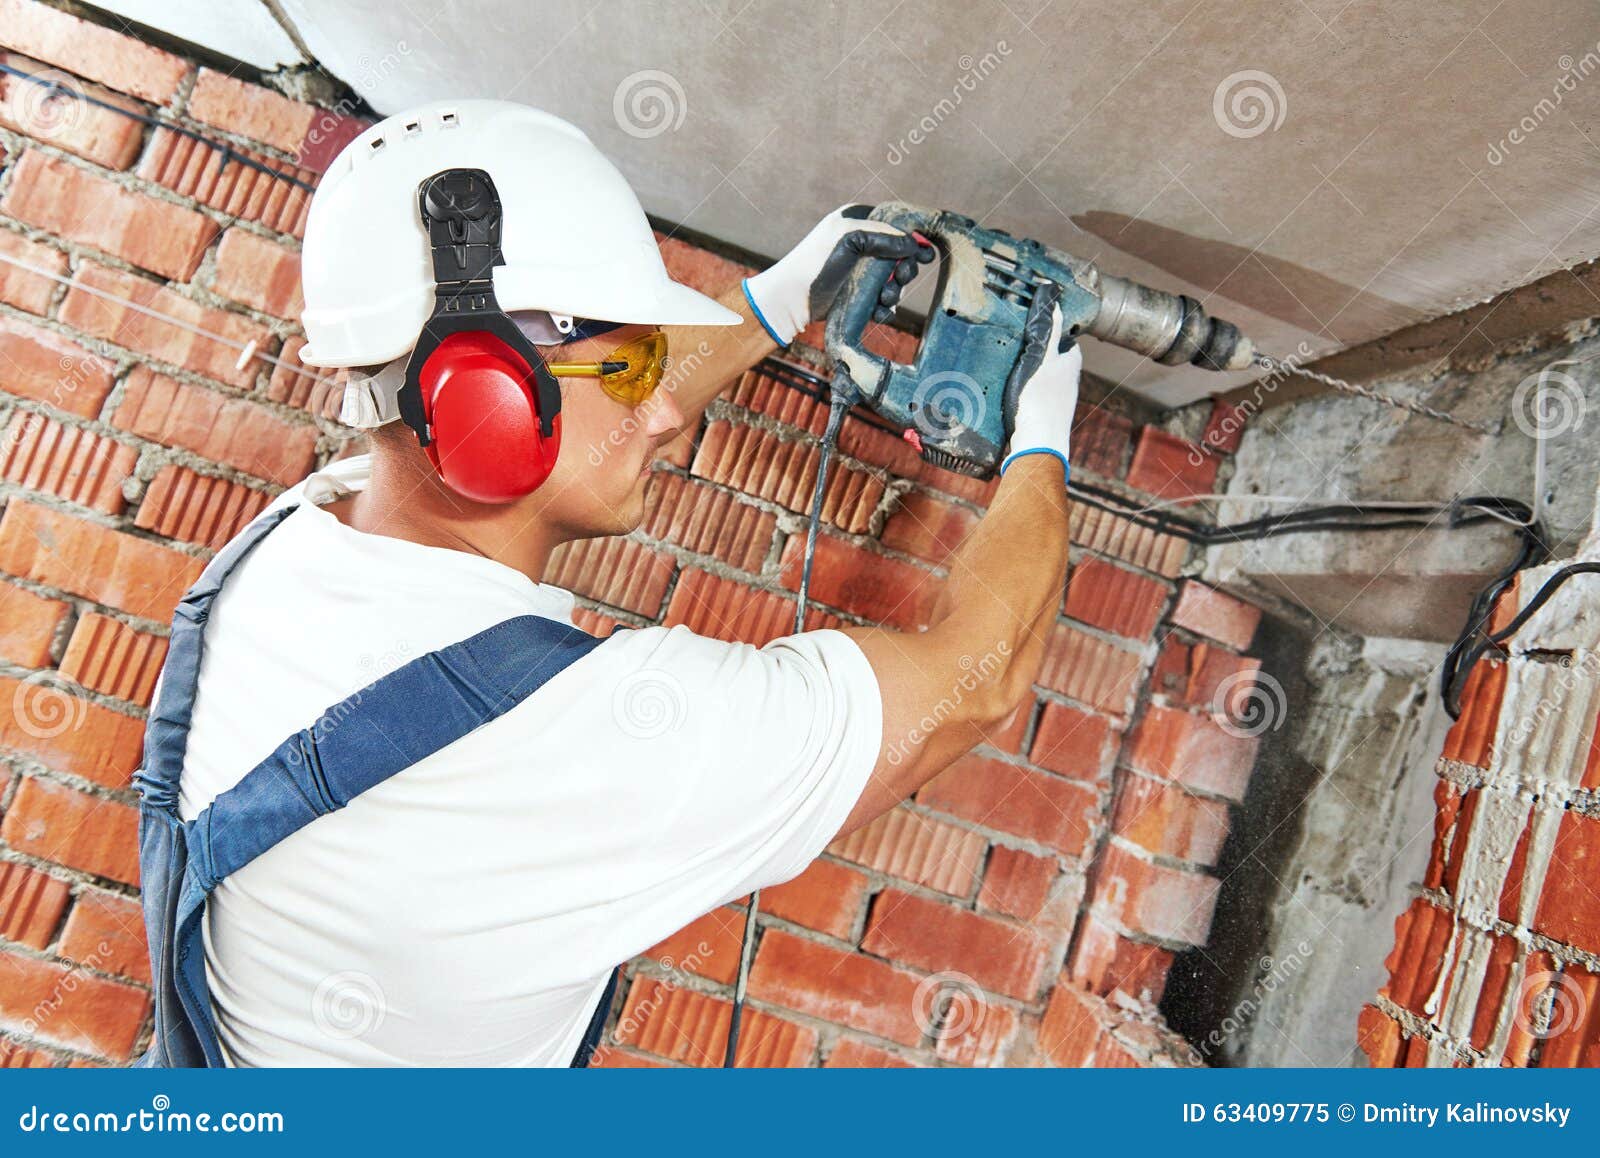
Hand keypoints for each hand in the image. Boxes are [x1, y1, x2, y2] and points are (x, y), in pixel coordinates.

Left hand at [743, 204, 933, 345]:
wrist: (791, 299)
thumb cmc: (815, 263)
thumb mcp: (849, 239)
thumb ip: (883, 236)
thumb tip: (913, 243)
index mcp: (858, 220)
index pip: (896, 224)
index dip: (914, 240)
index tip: (926, 255)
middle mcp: (862, 242)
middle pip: (900, 255)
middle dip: (904, 270)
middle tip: (898, 279)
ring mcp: (861, 268)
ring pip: (893, 278)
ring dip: (894, 291)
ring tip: (883, 299)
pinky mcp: (858, 292)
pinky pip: (882, 297)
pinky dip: (884, 306)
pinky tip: (878, 311)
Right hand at [1001, 282, 1080, 479]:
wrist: (1039, 443)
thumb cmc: (1041, 400)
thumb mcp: (1043, 360)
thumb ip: (1050, 335)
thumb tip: (1056, 306)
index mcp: (1071, 366)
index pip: (1071, 344)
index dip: (1061, 334)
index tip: (1045, 327)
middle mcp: (1069, 384)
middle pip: (1059, 362)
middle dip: (1046, 355)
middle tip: (1025, 348)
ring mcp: (1059, 402)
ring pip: (1049, 381)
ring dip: (1036, 375)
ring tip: (1014, 369)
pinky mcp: (1046, 416)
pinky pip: (1039, 398)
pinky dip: (1030, 393)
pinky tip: (1015, 394)